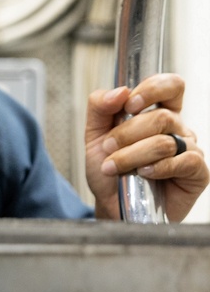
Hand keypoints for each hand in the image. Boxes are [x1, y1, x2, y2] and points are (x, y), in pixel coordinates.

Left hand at [85, 73, 208, 221]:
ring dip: (132, 154)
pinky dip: (157, 167)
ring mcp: (189, 150)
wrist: (111, 205)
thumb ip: (100, 107)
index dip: (153, 89)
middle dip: (127, 133)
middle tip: (107, 147)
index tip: (129, 105)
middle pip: (162, 117)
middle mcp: (178, 129)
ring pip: (165, 142)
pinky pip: (184, 161)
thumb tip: (120, 91)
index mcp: (157, 113)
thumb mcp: (94, 134)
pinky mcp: (197, 173)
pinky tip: (142, 174)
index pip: (171, 86)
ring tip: (113, 167)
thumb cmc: (108, 170)